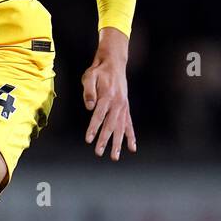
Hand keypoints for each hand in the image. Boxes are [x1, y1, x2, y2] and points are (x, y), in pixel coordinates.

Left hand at [81, 27, 135, 159]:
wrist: (114, 63)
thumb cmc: (99, 71)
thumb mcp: (89, 76)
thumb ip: (88, 91)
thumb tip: (89, 106)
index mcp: (107, 96)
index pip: (98, 115)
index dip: (93, 128)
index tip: (88, 139)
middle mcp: (117, 103)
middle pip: (110, 125)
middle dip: (104, 140)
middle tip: (99, 152)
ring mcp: (123, 107)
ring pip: (120, 128)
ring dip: (118, 143)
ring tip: (114, 157)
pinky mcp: (125, 108)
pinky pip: (129, 124)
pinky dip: (130, 136)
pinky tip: (132, 147)